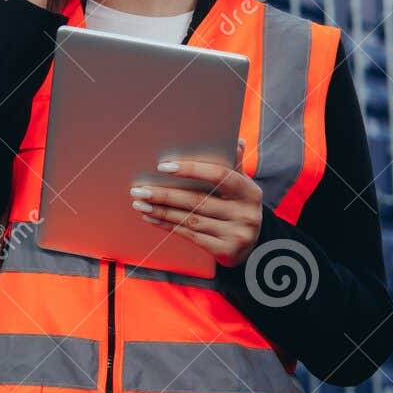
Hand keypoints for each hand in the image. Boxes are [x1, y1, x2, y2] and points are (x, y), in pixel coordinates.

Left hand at [130, 139, 264, 267]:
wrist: (253, 246)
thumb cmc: (239, 208)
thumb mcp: (243, 188)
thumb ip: (235, 166)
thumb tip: (236, 141)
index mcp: (250, 192)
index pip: (218, 175)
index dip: (191, 169)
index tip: (163, 166)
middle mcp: (246, 214)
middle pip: (197, 200)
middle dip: (164, 194)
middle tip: (139, 189)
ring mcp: (236, 234)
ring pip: (190, 219)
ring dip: (161, 210)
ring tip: (139, 203)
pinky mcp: (225, 251)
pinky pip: (189, 235)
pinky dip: (167, 225)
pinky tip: (152, 218)